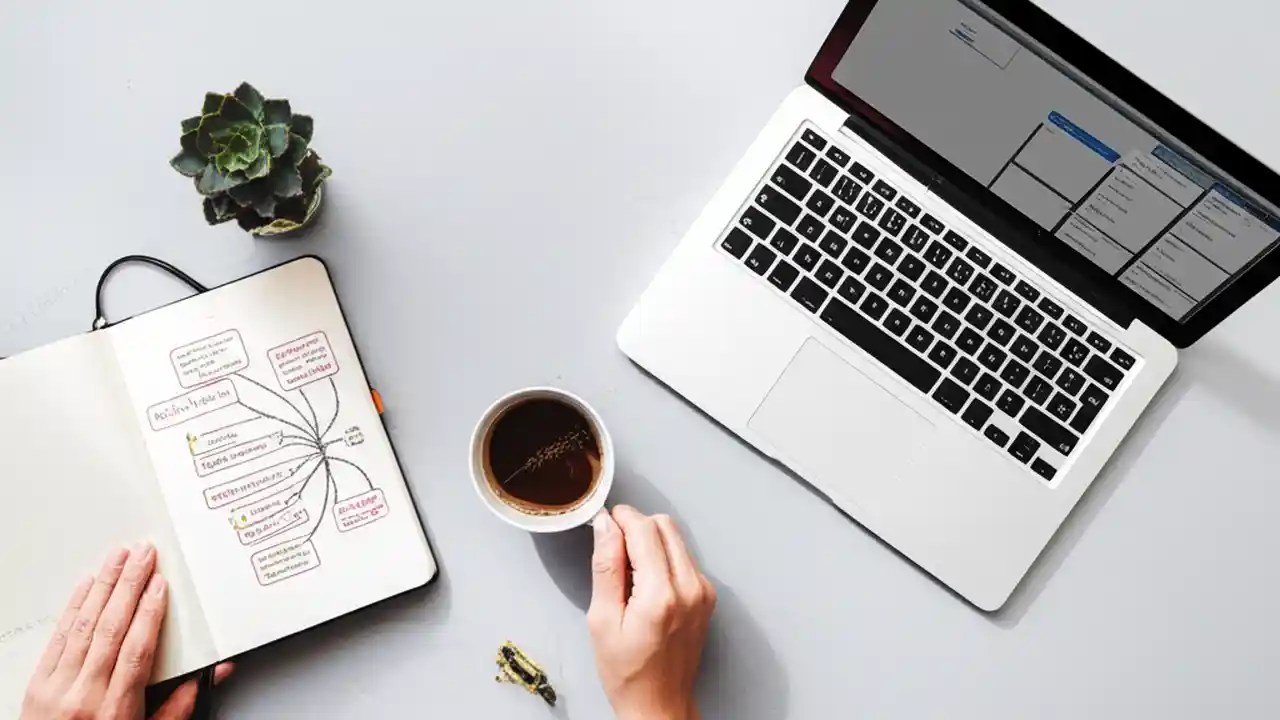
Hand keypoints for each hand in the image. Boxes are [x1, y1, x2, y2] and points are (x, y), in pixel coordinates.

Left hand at [21, 544, 233, 719]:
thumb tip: (206, 678)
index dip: (150, 613)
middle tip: (143, 555)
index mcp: (116, 709)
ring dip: (103, 585)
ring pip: (84, 625)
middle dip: (129, 584)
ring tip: (118, 558)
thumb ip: (176, 709)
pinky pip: (58, 637)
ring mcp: (57, 687)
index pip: (136, 649)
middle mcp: (84, 694)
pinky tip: (85, 586)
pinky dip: (73, 607)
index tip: (160, 585)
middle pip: (111, 628)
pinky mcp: (38, 683)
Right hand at [588, 506, 715, 719]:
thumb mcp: (602, 620)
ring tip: (629, 573)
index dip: (622, 518)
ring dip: (650, 541)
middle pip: (665, 526)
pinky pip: (683, 558)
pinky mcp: (707, 596)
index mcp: (662, 595)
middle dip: (636, 526)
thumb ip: (606, 566)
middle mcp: (691, 588)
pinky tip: (646, 583)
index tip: (605, 523)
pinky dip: (663, 558)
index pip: (645, 529)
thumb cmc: (626, 672)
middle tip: (614, 549)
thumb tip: (606, 525)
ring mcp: (704, 591)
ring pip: (676, 538)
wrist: (659, 704)